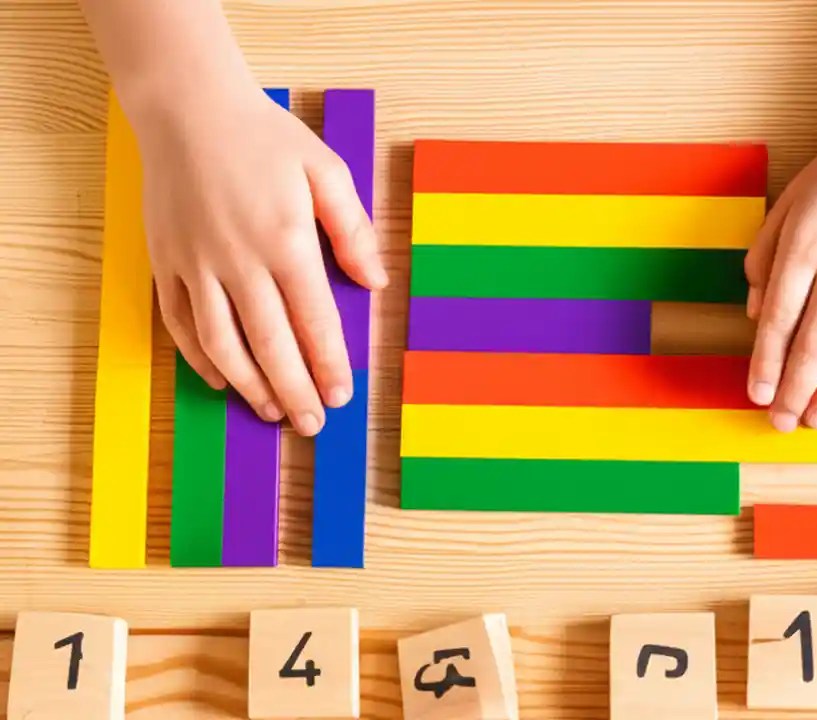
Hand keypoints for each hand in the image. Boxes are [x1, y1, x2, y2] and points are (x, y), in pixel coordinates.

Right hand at [137, 85, 386, 435]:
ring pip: (221, 343)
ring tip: (271, 412)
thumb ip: (353, 230)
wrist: (188, 108)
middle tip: (312, 423)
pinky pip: (180, 323)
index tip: (342, 396)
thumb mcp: (326, 171)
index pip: (313, 321)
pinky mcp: (164, 261)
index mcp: (286, 240)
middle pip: (269, 344)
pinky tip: (223, 380)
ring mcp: (195, 264)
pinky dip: (199, 358)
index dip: (328, 365)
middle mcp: (238, 260)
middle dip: (294, 390)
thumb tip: (375, 283)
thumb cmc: (265, 137)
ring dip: (249, 385)